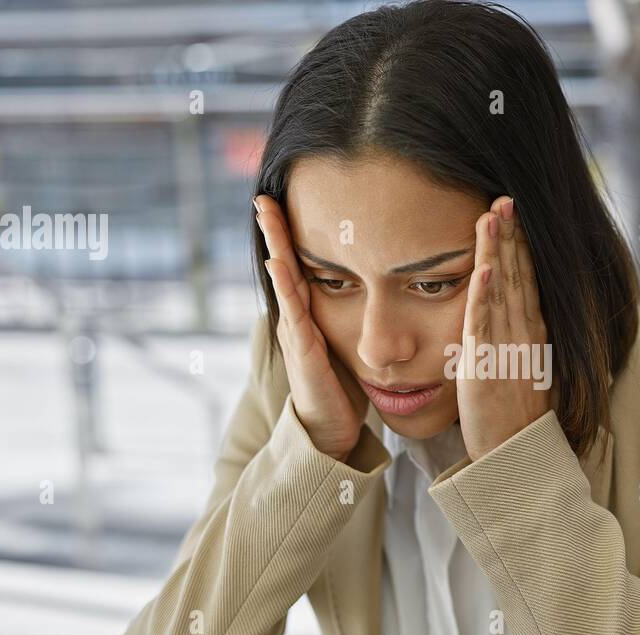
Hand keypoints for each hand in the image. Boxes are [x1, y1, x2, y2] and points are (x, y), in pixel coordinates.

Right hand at [254, 194, 367, 462]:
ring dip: (274, 246)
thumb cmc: (340, 391)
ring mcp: (297, 335)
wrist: (330, 433)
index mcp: (309, 317)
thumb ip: (352, 320)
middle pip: (284, 265)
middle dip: (274, 231)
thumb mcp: (345, 346)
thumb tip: (376, 292)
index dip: (292, 237)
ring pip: (284, 281)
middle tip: (264, 196)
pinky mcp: (305, 353)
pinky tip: (278, 263)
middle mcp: (298, 321)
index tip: (285, 202)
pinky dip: (285, 287)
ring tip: (265, 214)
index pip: (300, 267)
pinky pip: (294, 314)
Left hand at [455, 196, 551, 461]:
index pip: (527, 277)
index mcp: (533, 331)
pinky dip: (487, 294)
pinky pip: (486, 323)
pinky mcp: (487, 363)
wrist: (516, 454)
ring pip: (503, 289)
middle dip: (511, 234)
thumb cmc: (516, 416)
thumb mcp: (521, 367)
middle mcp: (525, 332)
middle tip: (505, 197)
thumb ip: (517, 339)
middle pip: (519, 273)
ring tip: (492, 215)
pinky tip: (486, 268)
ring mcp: (507, 346)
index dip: (520, 243)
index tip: (512, 212)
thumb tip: (513, 318)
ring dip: (498, 250)